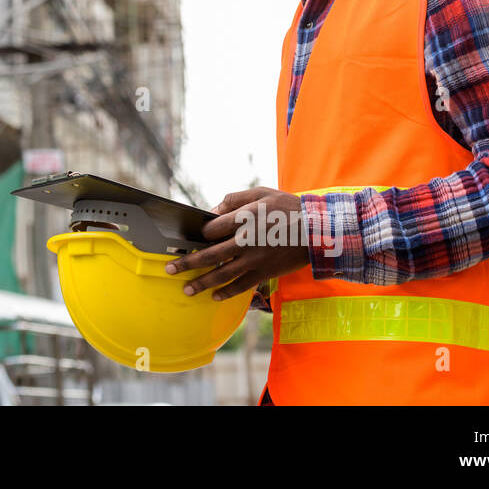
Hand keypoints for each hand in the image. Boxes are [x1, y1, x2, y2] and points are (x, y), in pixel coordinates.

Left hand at [164, 187, 311, 298]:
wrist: (318, 230)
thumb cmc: (289, 207)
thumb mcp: (262, 192)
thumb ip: (235, 199)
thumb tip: (214, 209)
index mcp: (245, 218)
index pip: (212, 229)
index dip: (199, 234)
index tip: (190, 238)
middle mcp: (246, 241)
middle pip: (210, 254)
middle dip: (187, 263)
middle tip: (169, 269)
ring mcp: (255, 259)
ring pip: (223, 274)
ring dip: (202, 283)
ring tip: (186, 289)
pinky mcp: (264, 272)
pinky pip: (242, 285)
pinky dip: (226, 292)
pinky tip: (213, 296)